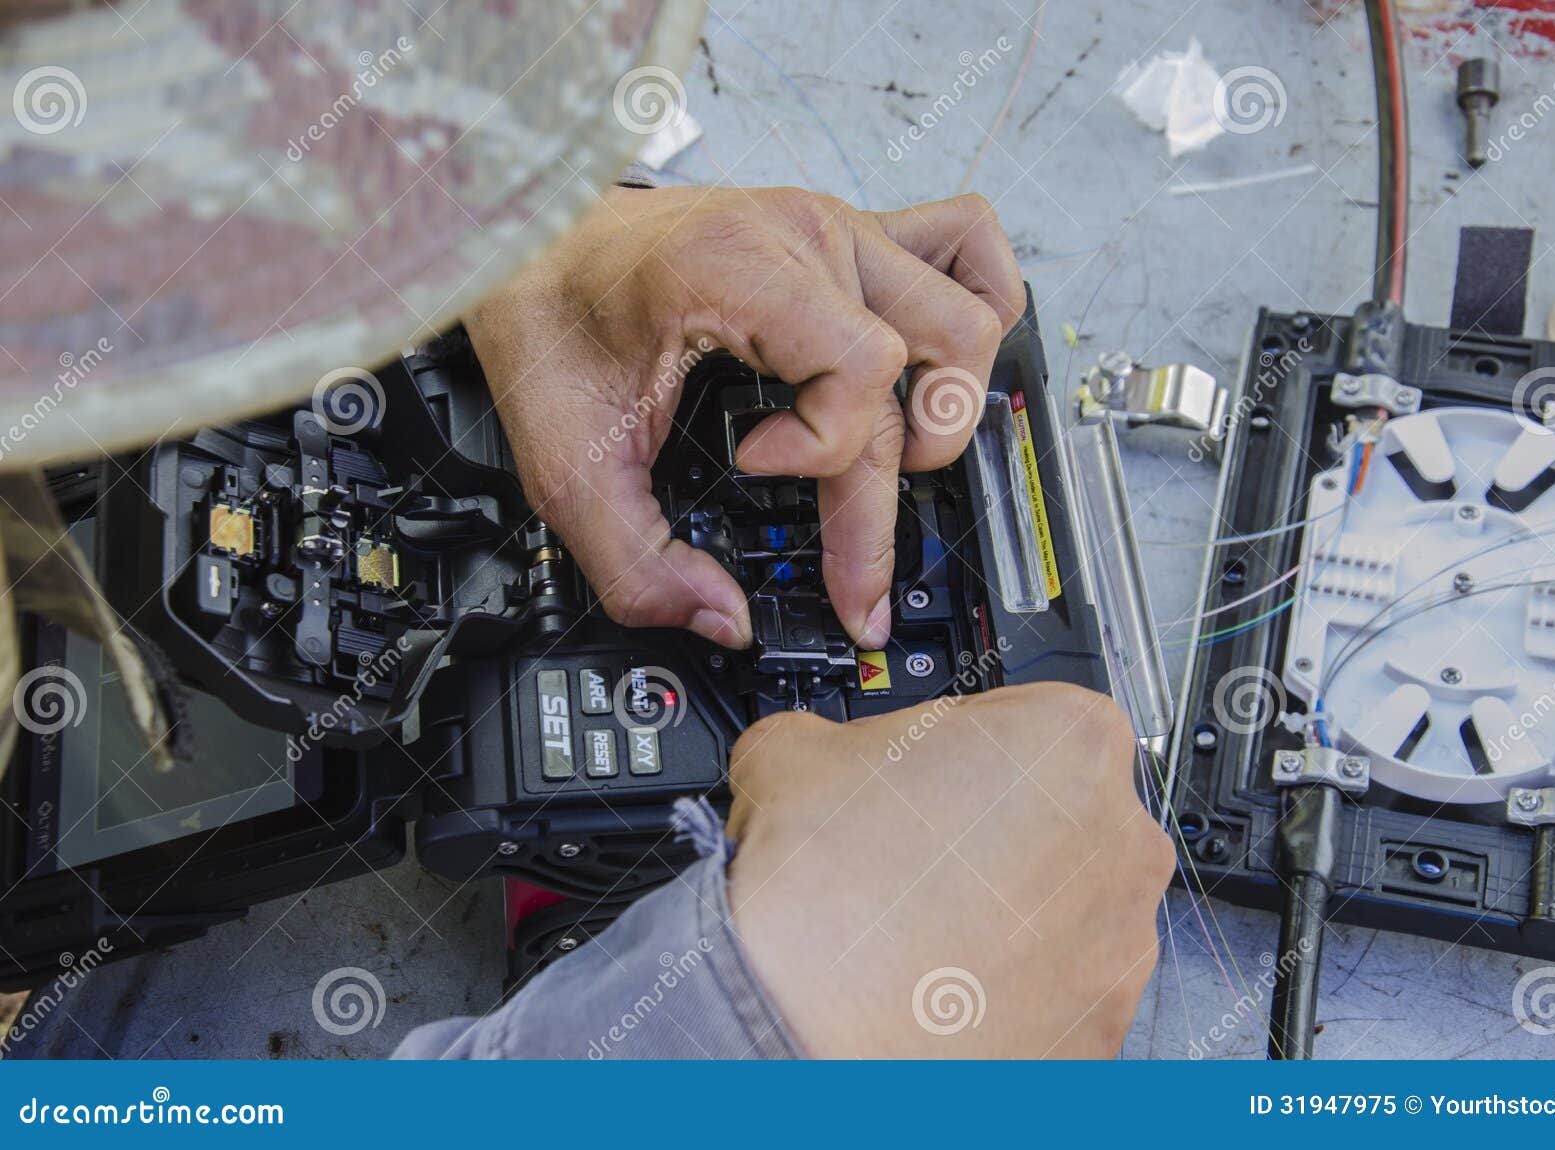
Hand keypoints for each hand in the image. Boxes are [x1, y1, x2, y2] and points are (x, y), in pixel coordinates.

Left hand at [466, 186, 1023, 647]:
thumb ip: (634, 560)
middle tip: (849, 559)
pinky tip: (937, 362)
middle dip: (894, 486)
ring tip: (901, 459)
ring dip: (953, 399)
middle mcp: (806, 238)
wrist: (531, 234)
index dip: (822, 447)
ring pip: (969, 311)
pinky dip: (979, 299)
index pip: (860, 370)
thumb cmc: (551, 315)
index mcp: (739, 269)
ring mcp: (836, 228)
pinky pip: (964, 240)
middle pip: (929, 364)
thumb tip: (718, 619)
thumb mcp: (564, 460)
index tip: (753, 464)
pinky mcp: (845, 234)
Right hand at [723, 683, 1173, 1057]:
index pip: (1029, 720)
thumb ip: (842, 736)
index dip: (966, 748)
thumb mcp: (793, 750)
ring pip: (1068, 911)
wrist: (798, 1040)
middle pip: (1061, 816)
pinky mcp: (1103, 1032)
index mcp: (1071, 741)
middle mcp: (1123, 841)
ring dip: (1008, 914)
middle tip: (918, 858)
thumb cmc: (817, 901)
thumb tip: (831, 757)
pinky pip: (1061, 995)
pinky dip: (1012, 993)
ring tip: (921, 934)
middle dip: (996, 833)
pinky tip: (941, 989)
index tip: (931, 777)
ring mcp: (1123, 947)